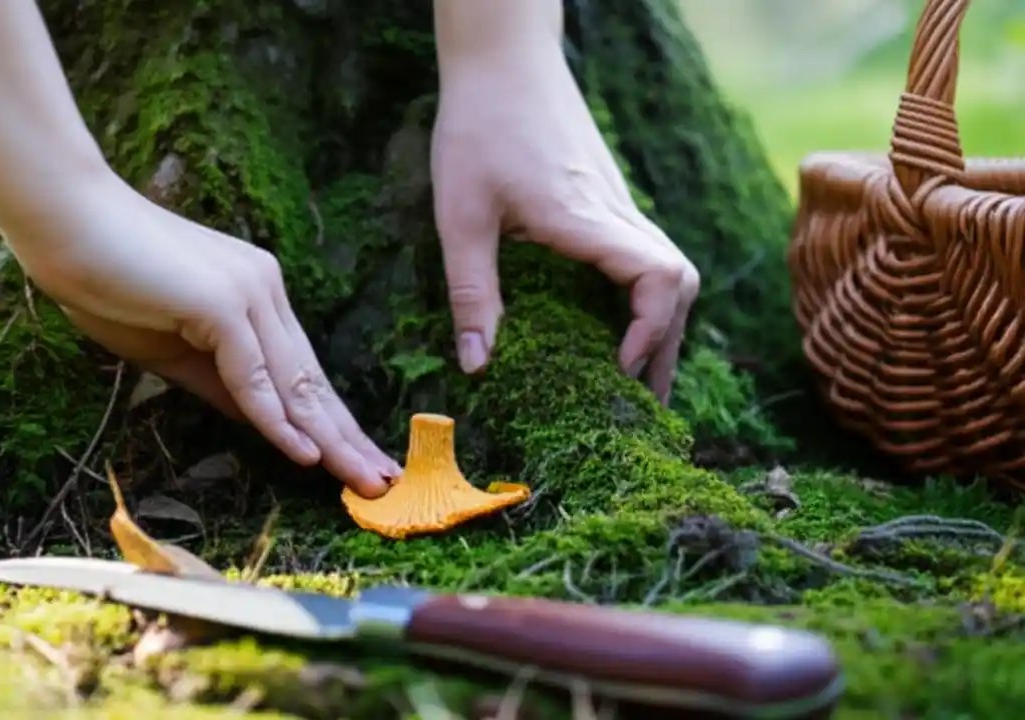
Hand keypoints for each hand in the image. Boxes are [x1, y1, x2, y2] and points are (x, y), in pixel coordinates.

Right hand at [7, 173, 399, 496]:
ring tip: (365, 483)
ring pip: (294, 382)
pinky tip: (306, 456)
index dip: (330, 422)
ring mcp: (247, 293)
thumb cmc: (107, 278)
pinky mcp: (220, 302)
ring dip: (330, 440)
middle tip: (383, 484)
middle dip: (347, 438)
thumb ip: (220, 382)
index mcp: (256, 294)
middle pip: (311, 381)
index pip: (301, 372)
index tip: (356, 460)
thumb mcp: (172, 348)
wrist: (64, 220)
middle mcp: (264, 290)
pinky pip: (253, 377)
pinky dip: (278, 421)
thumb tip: (261, 423)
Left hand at [430, 44, 699, 404]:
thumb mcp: (458, 216)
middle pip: (679, 285)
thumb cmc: (478, 127)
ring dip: (660, 325)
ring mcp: (617, 203)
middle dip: (666, 347)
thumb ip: (470, 292)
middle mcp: (615, 213)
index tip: (615, 370)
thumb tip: (477, 366)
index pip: (658, 280)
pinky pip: (646, 255)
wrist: (502, 59)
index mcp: (585, 218)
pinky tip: (614, 323)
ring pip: (670, 270)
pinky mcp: (607, 198)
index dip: (649, 333)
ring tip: (632, 375)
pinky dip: (645, 298)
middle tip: (636, 401)